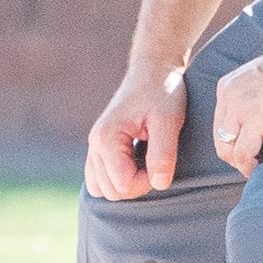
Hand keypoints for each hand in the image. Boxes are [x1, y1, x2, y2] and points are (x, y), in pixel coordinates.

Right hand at [85, 60, 186, 200]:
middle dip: (138, 184)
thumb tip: (159, 184)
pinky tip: (136, 164)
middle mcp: (94, 144)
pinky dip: (117, 180)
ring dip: (127, 184)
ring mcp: (93, 147)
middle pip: (111, 191)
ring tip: (146, 163)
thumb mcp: (168, 121)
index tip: (162, 160)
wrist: (153, 71)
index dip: (148, 180)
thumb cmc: (162, 92)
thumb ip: (163, 154)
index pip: (123, 184)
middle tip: (157, 162)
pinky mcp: (98, 148)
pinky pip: (98, 179)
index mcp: (107, 138)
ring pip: (103, 189)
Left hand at [209, 40, 262, 177]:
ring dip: (242, 164)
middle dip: (234, 157)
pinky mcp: (256, 120)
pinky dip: (250, 167)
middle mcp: (227, 98)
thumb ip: (255, 103)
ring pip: (228, 149)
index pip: (221, 124)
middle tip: (252, 165)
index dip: (233, 142)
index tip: (248, 152)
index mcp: (227, 88)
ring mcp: (240, 109)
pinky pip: (245, 153)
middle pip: (220, 139)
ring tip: (258, 169)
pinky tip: (261, 170)